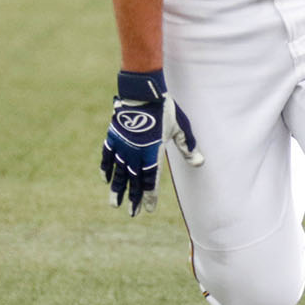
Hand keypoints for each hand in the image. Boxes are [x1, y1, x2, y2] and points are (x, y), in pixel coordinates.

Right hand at [101, 70, 203, 214]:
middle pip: (134, 181)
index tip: (148, 209)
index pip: (151, 180)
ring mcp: (123, 145)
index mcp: (153, 152)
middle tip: (131, 213)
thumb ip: (187, 146)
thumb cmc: (164, 110)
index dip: (150, 196)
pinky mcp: (114, 136)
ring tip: (114, 204)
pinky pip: (107, 156)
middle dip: (133, 198)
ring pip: (119, 172)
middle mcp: (136, 153)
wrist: (142, 92)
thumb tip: (199, 162)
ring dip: (117, 189)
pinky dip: (106, 168)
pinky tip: (105, 179)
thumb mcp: (180, 127)